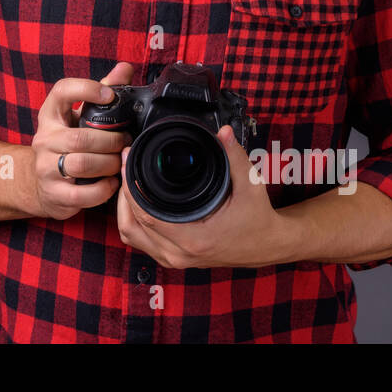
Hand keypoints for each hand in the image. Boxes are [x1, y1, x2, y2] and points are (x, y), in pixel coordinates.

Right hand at [29, 62, 134, 219]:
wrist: (40, 183)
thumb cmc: (68, 144)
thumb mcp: (80, 116)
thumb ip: (103, 91)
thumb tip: (124, 68)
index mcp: (51, 115)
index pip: (61, 91)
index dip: (86, 89)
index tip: (110, 95)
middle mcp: (44, 139)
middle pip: (81, 137)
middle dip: (111, 141)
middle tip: (125, 141)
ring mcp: (45, 167)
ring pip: (82, 164)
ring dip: (109, 164)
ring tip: (119, 163)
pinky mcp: (53, 194)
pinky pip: (83, 194)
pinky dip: (103, 190)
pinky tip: (111, 183)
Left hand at [116, 123, 296, 268]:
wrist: (268, 244)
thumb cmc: (258, 217)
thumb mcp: (250, 184)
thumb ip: (234, 156)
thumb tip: (222, 132)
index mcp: (194, 238)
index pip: (145, 215)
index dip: (130, 186)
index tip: (128, 160)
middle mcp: (180, 253)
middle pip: (130, 227)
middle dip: (122, 195)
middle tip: (125, 166)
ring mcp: (176, 259)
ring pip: (132, 237)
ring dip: (125, 210)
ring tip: (128, 182)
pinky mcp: (176, 259)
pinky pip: (142, 242)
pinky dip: (134, 222)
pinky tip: (138, 202)